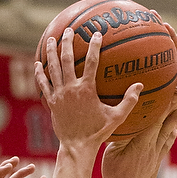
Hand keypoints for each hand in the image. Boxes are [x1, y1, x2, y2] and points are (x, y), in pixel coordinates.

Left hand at [35, 29, 141, 151]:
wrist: (77, 147)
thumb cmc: (98, 133)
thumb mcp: (116, 118)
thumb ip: (128, 102)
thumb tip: (139, 86)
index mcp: (87, 89)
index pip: (92, 62)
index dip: (95, 46)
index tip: (97, 34)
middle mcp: (71, 88)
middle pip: (68, 59)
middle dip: (68, 42)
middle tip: (69, 30)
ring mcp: (59, 95)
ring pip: (53, 68)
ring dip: (51, 52)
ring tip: (51, 39)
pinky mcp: (51, 103)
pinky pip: (43, 84)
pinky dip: (40, 73)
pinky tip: (37, 64)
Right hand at [101, 68, 176, 177]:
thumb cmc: (115, 174)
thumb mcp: (112, 150)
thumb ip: (120, 132)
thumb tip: (123, 114)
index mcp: (144, 139)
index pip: (158, 114)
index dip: (167, 98)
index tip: (173, 83)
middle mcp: (154, 144)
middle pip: (169, 119)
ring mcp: (156, 153)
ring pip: (170, 130)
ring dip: (176, 115)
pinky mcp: (156, 160)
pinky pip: (167, 142)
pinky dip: (172, 131)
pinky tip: (174, 126)